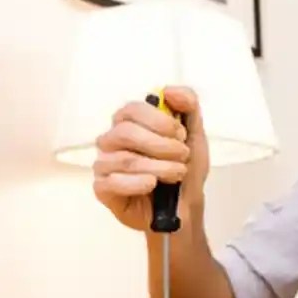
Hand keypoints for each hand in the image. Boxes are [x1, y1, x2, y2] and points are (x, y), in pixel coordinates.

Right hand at [92, 86, 209, 231]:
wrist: (185, 207)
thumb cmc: (185, 169)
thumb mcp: (195, 135)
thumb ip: (188, 106)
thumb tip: (169, 91)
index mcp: (129, 123)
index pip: (132, 109)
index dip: (158, 120)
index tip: (180, 134)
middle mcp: (112, 140)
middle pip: (125, 132)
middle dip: (160, 145)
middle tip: (182, 155)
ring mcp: (105, 164)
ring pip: (124, 159)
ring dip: (158, 167)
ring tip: (177, 174)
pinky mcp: (103, 189)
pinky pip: (112, 181)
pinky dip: (137, 183)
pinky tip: (152, 185)